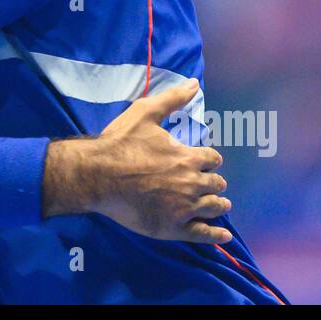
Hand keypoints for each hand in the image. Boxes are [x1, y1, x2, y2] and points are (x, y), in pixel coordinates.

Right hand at [45, 79, 232, 243]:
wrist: (96, 175)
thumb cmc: (119, 143)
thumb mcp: (144, 113)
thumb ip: (172, 99)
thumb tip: (195, 84)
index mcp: (188, 157)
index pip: (213, 160)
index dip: (208, 160)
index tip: (203, 162)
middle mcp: (191, 184)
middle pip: (216, 184)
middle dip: (212, 181)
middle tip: (206, 183)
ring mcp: (184, 209)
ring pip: (214, 207)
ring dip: (217, 203)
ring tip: (218, 204)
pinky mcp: (173, 228)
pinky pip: (204, 234)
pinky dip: (217, 234)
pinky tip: (224, 235)